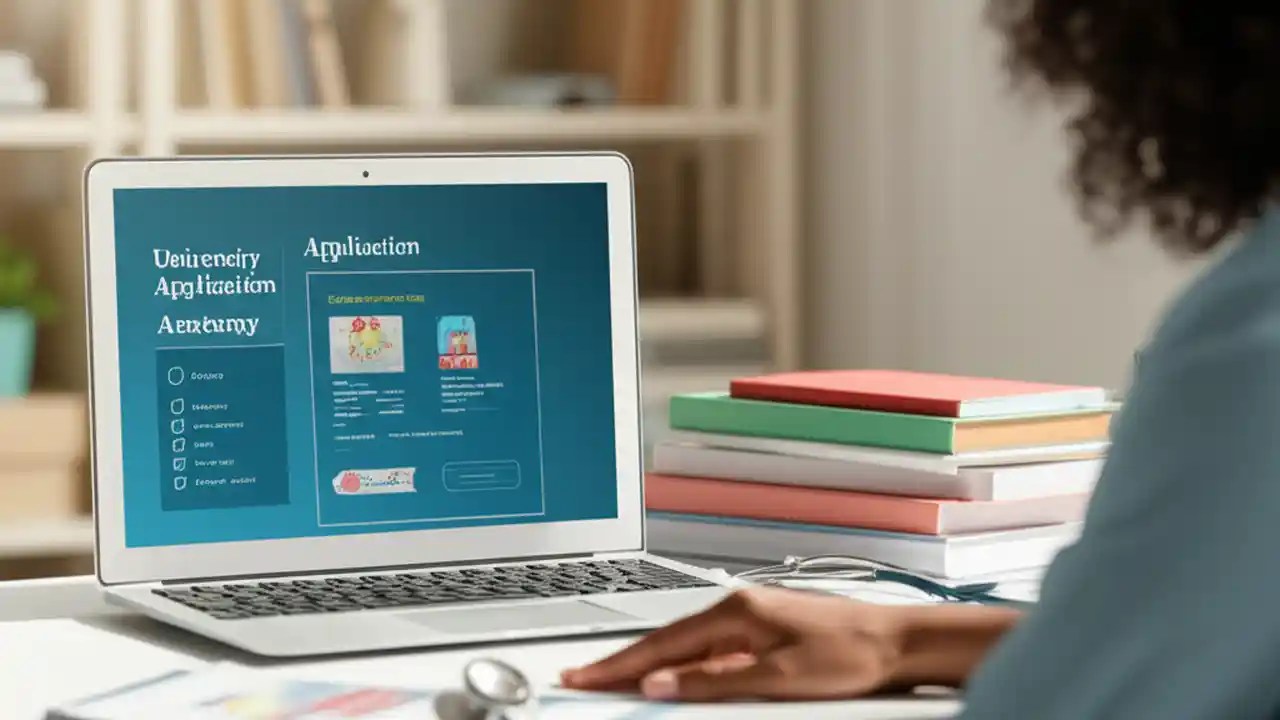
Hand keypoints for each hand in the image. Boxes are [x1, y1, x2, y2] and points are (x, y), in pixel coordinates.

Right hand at [561, 587, 1021, 701]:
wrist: (898, 644)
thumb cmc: (851, 655)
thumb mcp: (778, 679)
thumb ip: (716, 682)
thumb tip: (664, 685)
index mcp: (736, 613)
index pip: (662, 646)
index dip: (620, 666)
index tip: (585, 677)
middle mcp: (739, 608)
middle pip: (667, 643)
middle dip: (624, 664)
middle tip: (586, 679)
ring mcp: (751, 618)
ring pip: (687, 646)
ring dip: (652, 665)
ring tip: (619, 682)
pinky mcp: (765, 631)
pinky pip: (711, 650)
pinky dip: (684, 665)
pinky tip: (676, 678)